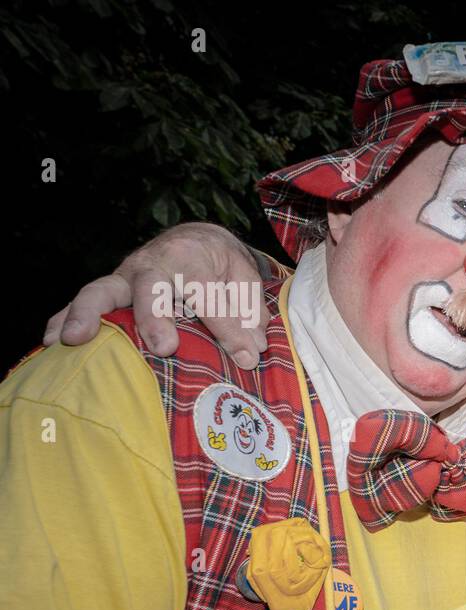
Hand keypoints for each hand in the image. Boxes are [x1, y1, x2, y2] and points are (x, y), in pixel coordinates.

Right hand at [44, 222, 271, 369]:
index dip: (226, 325)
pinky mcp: (110, 291)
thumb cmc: (221, 266)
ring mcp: (126, 277)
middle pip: (148, 285)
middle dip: (153, 315)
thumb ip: (248, 314)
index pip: (208, 293)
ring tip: (73, 340)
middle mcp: (154, 264)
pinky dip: (64, 318)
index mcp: (193, 258)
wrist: (196, 239)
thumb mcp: (243, 283)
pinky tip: (52, 342)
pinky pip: (83, 303)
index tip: (243, 354)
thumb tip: (252, 351)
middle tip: (164, 347)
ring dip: (87, 314)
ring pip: (102, 290)